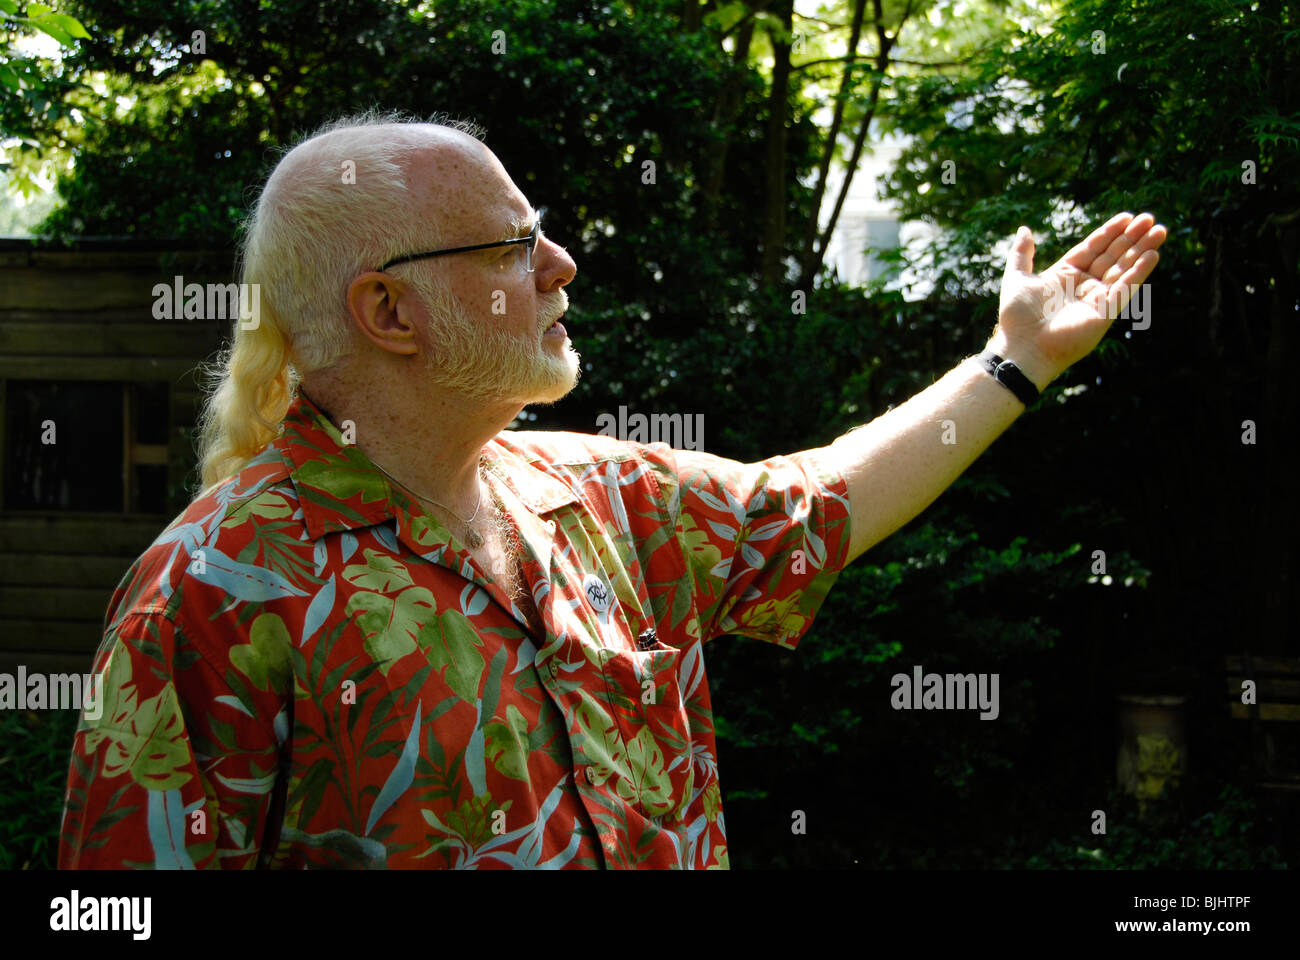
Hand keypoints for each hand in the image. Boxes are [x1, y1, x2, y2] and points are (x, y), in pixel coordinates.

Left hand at [990, 211, 1167, 388]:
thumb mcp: (1016, 277)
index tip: (1127, 216)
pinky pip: (1126, 288)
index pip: (1092, 248)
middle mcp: (1083, 286)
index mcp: (1064, 275)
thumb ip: (1022, 253)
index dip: (1109, 232)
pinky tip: (1152, 255)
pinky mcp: (1106, 312)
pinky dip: (1139, 272)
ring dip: (1142, 250)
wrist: (1023, 347)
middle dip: (1131, 238)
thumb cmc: (1017, 316)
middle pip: (1112, 256)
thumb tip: (1025, 228)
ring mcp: (1096, 299)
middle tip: (1150, 219)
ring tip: (1160, 230)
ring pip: (1123, 269)